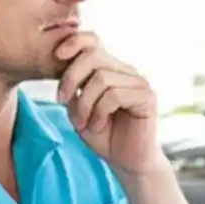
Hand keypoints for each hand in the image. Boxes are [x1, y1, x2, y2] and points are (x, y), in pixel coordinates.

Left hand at [55, 33, 166, 174]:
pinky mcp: (148, 98)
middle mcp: (126, 71)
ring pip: (102, 78)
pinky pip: (115, 95)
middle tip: (61, 100)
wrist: (127, 163)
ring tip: (82, 123)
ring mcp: (139, 83)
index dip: (74, 42)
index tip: (56, 56)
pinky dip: (99, 112)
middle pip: (94, 56)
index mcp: (110, 69)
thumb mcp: (78, 111)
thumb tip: (64, 68)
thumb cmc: (103, 137)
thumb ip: (73, 90)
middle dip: (71, 77)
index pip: (94, 40)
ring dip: (85, 103)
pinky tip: (97, 126)